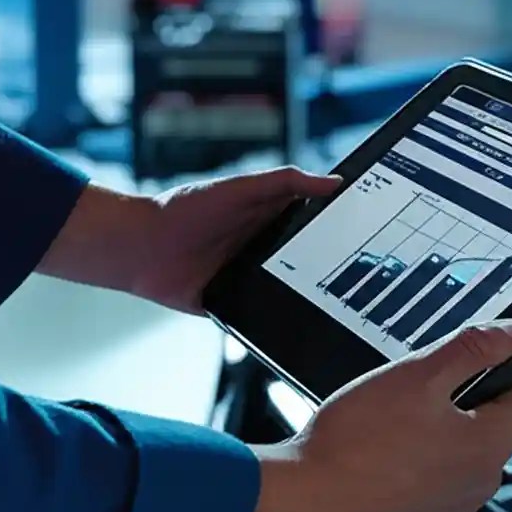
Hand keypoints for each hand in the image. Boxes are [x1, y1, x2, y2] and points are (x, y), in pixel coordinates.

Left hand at [37, 167, 339, 312]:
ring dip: (307, 298)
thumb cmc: (183, 210)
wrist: (139, 248)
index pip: (315, 224)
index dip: (341, 228)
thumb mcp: (240, 187)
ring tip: (341, 309)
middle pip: (309, 261)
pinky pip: (263, 318)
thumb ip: (284, 182)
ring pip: (291, 292)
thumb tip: (332, 182)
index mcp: (269, 217)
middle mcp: (263, 249)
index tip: (372, 235)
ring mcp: (250, 278)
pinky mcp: (234, 306)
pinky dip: (277, 324)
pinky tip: (299, 329)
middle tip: (366, 280)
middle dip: (333, 270)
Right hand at [248, 320, 511, 511]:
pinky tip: (383, 448)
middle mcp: (477, 486)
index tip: (471, 361)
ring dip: (439, 431)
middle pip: (493, 427)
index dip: (502, 370)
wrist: (308, 496)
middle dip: (464, 400)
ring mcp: (450, 507)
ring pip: (461, 452)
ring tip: (394, 419)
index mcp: (487, 449)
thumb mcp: (417, 374)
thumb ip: (472, 349)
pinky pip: (435, 478)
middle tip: (419, 387)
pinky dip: (418, 459)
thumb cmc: (356, 442)